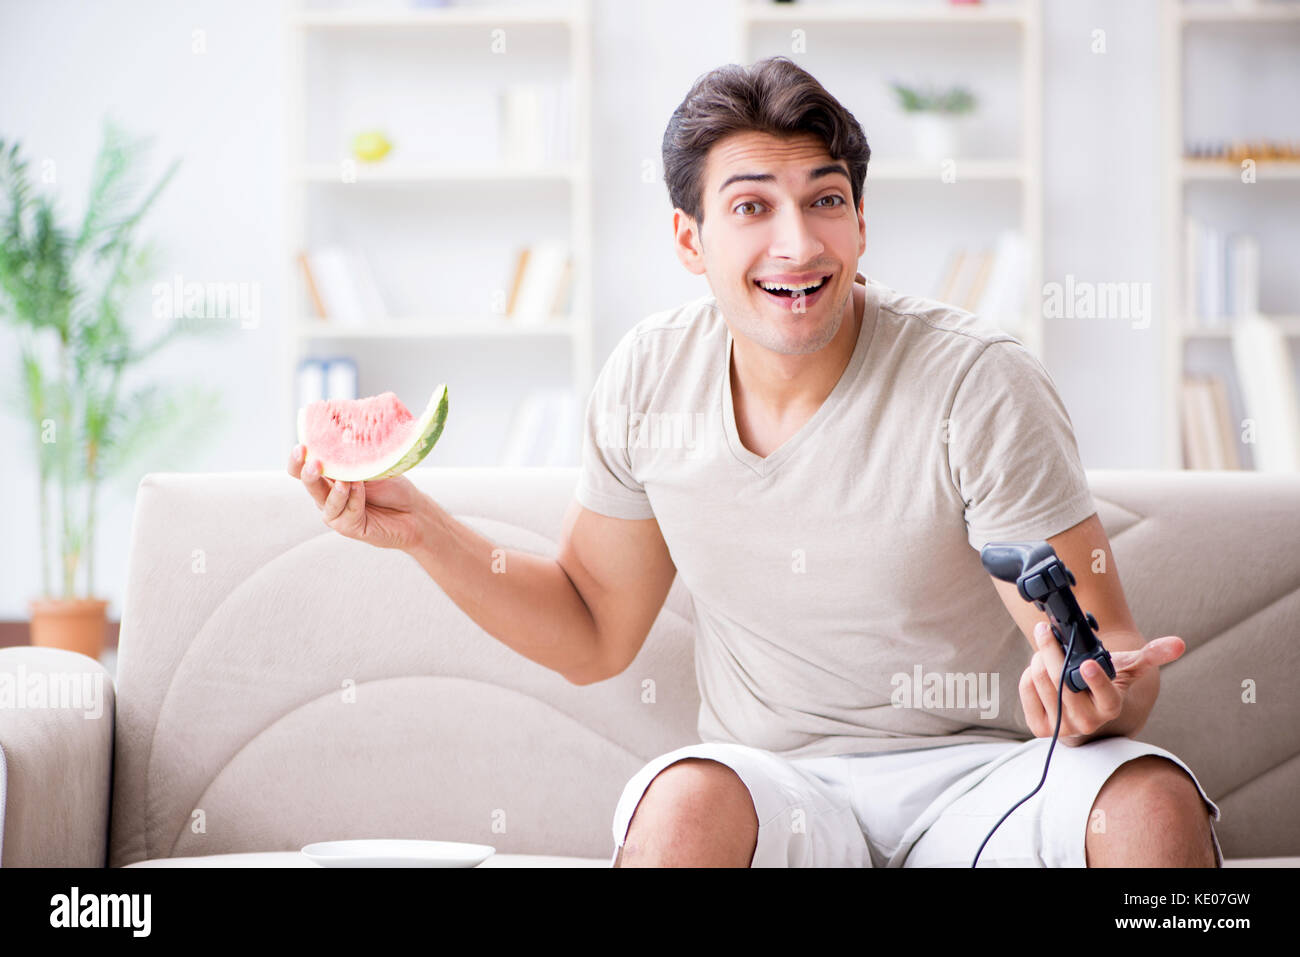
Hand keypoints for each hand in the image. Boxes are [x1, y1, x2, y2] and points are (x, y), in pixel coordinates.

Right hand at [288, 444, 427, 551]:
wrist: (413, 510)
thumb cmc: (391, 486)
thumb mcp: (372, 466)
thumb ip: (354, 459)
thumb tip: (344, 440)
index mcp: (329, 476)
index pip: (302, 467)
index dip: (298, 459)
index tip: (302, 447)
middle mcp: (327, 495)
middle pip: (307, 483)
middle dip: (308, 472)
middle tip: (315, 463)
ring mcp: (336, 512)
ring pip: (324, 501)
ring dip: (334, 490)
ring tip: (345, 481)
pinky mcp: (348, 527)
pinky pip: (344, 514)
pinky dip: (352, 500)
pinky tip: (359, 489)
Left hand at [1020, 620, 1184, 742]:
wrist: (1083, 706)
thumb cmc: (1105, 682)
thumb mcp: (1127, 668)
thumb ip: (1150, 655)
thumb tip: (1178, 644)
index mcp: (1111, 708)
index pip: (1106, 696)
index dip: (1096, 681)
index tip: (1088, 663)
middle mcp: (1088, 723)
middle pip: (1063, 683)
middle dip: (1051, 651)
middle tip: (1045, 630)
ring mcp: (1063, 728)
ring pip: (1042, 683)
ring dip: (1039, 658)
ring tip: (1045, 649)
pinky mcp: (1040, 728)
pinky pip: (1027, 690)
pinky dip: (1029, 673)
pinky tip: (1038, 668)